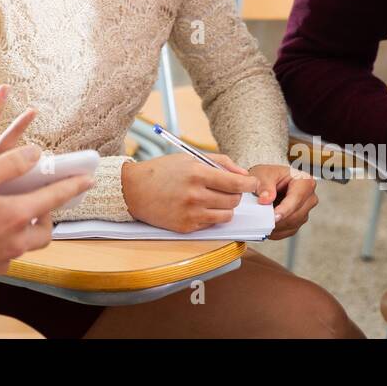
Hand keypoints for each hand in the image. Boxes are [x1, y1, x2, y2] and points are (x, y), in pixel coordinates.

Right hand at [0, 145, 93, 287]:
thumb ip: (10, 164)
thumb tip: (36, 154)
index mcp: (17, 216)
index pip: (55, 198)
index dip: (73, 186)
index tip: (88, 179)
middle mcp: (17, 241)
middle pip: (46, 229)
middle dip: (49, 214)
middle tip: (38, 198)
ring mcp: (4, 259)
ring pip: (29, 243)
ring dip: (29, 227)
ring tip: (14, 212)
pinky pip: (9, 253)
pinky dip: (8, 239)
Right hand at [120, 152, 258, 232]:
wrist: (134, 190)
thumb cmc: (163, 171)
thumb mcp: (190, 157)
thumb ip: (220, 162)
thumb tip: (244, 174)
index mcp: (197, 173)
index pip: (236, 183)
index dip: (249, 183)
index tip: (252, 183)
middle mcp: (195, 195)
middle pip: (234, 200)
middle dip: (235, 194)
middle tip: (227, 189)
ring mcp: (190, 213)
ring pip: (226, 214)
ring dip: (225, 207)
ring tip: (214, 199)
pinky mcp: (186, 227)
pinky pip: (212, 224)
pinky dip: (211, 216)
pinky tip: (199, 207)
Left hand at [249, 164, 317, 239]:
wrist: (268, 182)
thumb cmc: (269, 175)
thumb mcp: (263, 174)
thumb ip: (264, 185)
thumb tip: (266, 199)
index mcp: (305, 180)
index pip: (297, 197)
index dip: (285, 208)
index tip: (274, 216)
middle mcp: (309, 197)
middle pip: (296, 214)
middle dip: (278, 218)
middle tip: (261, 219)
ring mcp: (305, 210)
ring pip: (292, 224)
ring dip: (276, 225)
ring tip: (261, 220)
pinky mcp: (299, 221)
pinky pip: (289, 230)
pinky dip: (276, 230)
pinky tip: (266, 224)